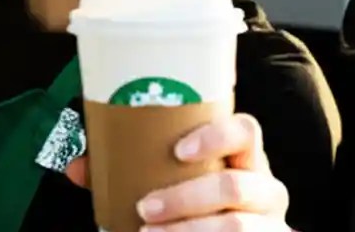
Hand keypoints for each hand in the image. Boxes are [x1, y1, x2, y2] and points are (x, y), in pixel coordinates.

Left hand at [137, 113, 288, 230]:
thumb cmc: (195, 205)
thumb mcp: (184, 183)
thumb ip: (142, 172)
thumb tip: (84, 166)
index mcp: (247, 158)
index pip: (245, 132)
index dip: (215, 137)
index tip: (177, 151)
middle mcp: (266, 188)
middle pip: (234, 186)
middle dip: (184, 199)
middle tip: (145, 207)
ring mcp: (270, 224)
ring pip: (235, 226)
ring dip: (187, 230)